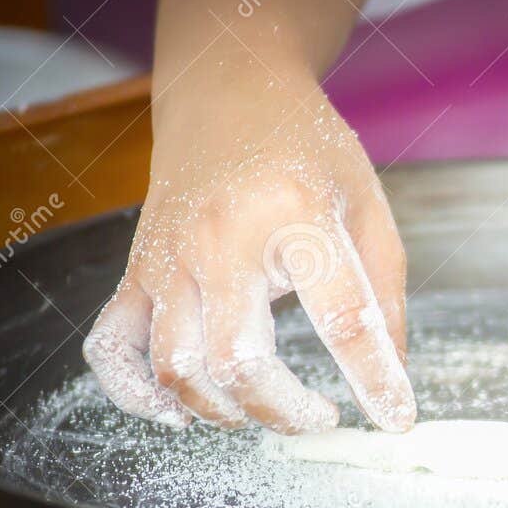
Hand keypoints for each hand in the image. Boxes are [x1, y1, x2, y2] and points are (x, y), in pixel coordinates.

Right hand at [84, 64, 414, 433]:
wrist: (227, 88)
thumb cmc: (307, 151)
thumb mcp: (367, 208)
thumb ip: (383, 296)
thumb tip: (392, 377)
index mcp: (297, 217)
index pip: (342, 318)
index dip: (375, 381)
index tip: (396, 419)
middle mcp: (222, 240)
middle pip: (241, 361)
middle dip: (287, 411)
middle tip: (322, 417)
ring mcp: (169, 258)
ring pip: (178, 367)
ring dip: (227, 410)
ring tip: (267, 406)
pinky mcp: (135, 271)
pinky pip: (112, 347)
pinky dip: (137, 394)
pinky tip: (181, 411)